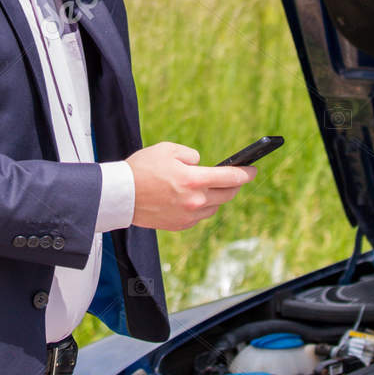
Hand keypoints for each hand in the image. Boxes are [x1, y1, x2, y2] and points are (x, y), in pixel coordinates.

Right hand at [125, 142, 256, 231]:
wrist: (120, 195)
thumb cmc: (141, 169)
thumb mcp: (167, 149)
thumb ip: (190, 155)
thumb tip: (200, 164)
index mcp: (193, 180)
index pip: (230, 177)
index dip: (245, 173)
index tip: (253, 170)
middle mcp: (195, 201)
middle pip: (226, 194)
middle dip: (234, 185)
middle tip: (235, 179)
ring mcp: (188, 216)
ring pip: (214, 207)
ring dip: (216, 197)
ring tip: (209, 188)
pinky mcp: (179, 225)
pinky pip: (199, 216)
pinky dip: (201, 207)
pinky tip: (192, 199)